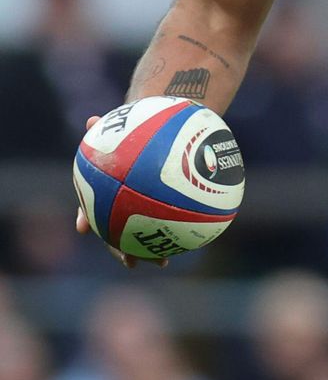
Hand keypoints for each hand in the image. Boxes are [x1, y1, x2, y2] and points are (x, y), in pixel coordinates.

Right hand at [74, 115, 167, 269]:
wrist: (159, 136)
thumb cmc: (139, 133)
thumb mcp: (125, 128)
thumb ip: (109, 127)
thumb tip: (91, 118)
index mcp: (105, 192)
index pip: (89, 207)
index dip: (85, 217)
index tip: (83, 227)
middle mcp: (120, 206)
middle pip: (115, 233)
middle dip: (121, 248)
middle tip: (129, 260)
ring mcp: (141, 212)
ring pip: (142, 237)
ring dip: (150, 251)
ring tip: (163, 261)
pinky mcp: (162, 212)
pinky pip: (169, 226)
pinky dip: (178, 234)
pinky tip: (193, 241)